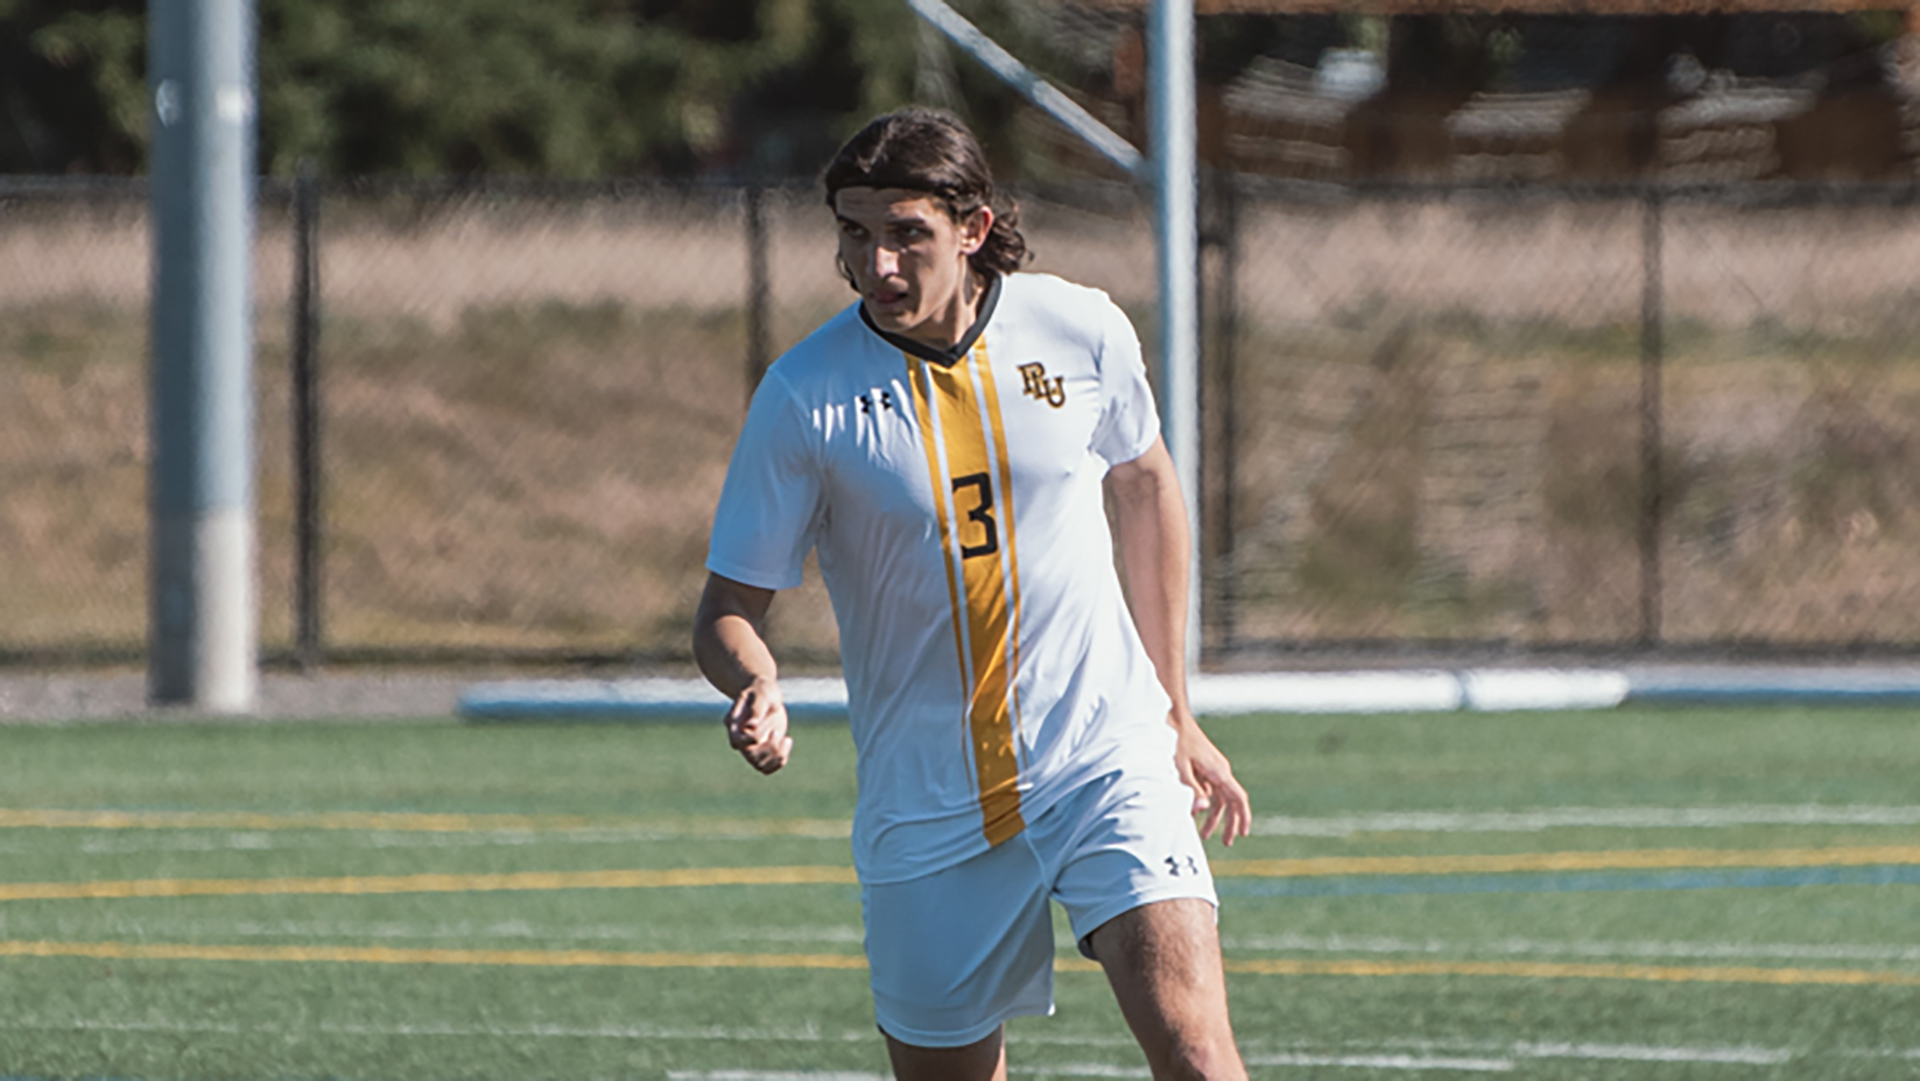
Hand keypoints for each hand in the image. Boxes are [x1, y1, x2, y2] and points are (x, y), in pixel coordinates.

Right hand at [725, 678, 792, 774]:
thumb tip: (751, 726)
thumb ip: (757, 709)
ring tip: (786, 738)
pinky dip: (779, 761)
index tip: (771, 727)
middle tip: (777, 730)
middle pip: (751, 756)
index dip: (755, 738)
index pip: (739, 742)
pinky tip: (788, 741)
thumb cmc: (762, 691)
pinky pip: (767, 768)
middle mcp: (740, 739)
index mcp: (733, 725)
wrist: (765, 693)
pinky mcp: (762, 750)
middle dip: (770, 746)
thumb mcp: (762, 695)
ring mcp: (750, 747)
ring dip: (776, 755)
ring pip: (760, 766)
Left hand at [1170, 710, 1251, 844]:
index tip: (1243, 834)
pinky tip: (1190, 813)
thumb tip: (1203, 810)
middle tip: (1226, 842)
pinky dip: (1203, 802)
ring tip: (1203, 835)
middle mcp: (1220, 771)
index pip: (1238, 798)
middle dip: (1229, 823)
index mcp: (1219, 772)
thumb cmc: (1176, 740)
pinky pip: (1208, 789)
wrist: (1173, 717)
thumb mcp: (1180, 767)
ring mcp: (1213, 769)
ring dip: (1213, 816)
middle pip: (1230, 802)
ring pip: (1219, 798)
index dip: (1243, 817)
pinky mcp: (1204, 767)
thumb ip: (1191, 789)